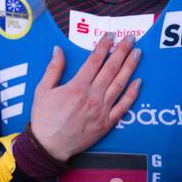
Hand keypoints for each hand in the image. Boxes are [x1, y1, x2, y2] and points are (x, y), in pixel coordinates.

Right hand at [29, 32, 141, 162]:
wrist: (49, 146)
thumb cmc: (44, 118)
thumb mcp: (42, 90)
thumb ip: (53, 69)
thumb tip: (58, 50)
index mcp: (77, 87)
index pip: (94, 61)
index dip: (104, 46)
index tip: (110, 36)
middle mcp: (92, 96)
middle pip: (111, 69)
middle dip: (122, 51)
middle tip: (130, 39)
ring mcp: (102, 110)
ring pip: (120, 84)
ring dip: (130, 67)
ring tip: (138, 54)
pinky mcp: (107, 123)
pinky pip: (123, 106)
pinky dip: (132, 93)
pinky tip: (138, 82)